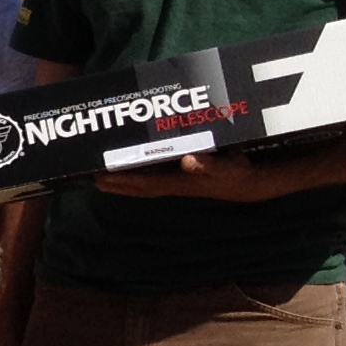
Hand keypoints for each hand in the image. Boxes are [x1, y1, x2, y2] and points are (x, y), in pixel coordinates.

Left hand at [95, 148, 267, 201]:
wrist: (255, 184)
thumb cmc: (240, 175)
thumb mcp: (230, 168)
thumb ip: (211, 165)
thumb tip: (189, 161)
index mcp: (181, 181)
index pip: (144, 182)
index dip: (121, 180)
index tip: (98, 178)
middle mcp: (176, 183)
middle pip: (139, 184)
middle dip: (115, 182)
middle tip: (90, 177)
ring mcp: (180, 181)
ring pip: (146, 181)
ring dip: (125, 179)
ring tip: (104, 174)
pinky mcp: (186, 176)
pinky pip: (156, 175)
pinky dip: (142, 171)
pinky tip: (134, 166)